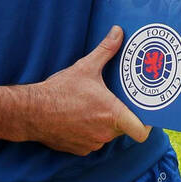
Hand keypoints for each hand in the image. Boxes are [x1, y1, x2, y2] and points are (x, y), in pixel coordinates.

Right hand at [0, 27, 150, 154]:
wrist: (31, 111)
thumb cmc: (60, 90)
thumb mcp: (86, 67)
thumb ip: (106, 50)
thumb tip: (118, 31)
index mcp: (112, 114)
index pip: (142, 131)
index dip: (148, 124)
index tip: (147, 114)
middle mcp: (105, 133)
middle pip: (125, 128)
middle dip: (122, 115)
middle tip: (116, 100)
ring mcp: (92, 144)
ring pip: (107, 135)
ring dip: (104, 123)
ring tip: (94, 107)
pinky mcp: (79, 150)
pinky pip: (92, 141)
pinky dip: (89, 131)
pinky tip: (79, 117)